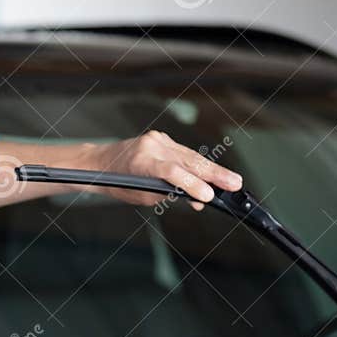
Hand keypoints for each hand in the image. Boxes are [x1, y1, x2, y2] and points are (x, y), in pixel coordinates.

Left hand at [88, 130, 242, 209]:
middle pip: (187, 162)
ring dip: (212, 169)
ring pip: (190, 156)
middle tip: (235, 184)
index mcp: (141, 163)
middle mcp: (150, 147)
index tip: (209, 196)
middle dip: (214, 175)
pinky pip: (184, 152)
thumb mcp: (141, 196)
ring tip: (232, 180)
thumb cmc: (119, 183)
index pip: (171, 173)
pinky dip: (198, 164)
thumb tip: (198, 199)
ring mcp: (156, 140)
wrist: (102, 162)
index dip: (192, 185)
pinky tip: (213, 173)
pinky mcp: (161, 137)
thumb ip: (168, 195)